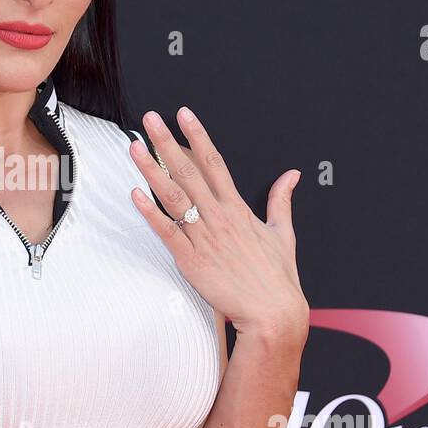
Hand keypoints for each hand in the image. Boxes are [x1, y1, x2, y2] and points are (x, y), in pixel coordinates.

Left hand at [129, 106, 308, 348]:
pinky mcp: (190, 259)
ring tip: (135, 147)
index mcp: (238, 208)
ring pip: (172, 196)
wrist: (272, 312)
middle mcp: (218, 216)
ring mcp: (203, 237)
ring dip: (151, 170)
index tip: (184, 114)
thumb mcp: (284, 232)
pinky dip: (149, 212)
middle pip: (188, 171)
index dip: (198, 135)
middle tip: (149, 119)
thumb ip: (282, 200)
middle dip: (166, 142)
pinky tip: (135, 193)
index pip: (214, 162)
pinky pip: (165, 231)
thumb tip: (292, 174)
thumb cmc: (277, 277)